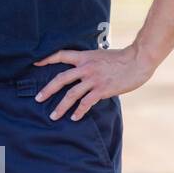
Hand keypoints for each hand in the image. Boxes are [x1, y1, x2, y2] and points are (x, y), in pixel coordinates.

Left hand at [34, 43, 154, 120]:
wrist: (139, 60)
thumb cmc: (122, 58)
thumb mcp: (101, 55)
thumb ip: (90, 62)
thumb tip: (83, 69)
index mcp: (84, 57)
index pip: (60, 55)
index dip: (46, 58)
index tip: (34, 63)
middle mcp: (86, 67)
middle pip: (61, 78)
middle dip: (47, 90)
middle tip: (38, 99)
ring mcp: (94, 79)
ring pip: (71, 94)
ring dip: (61, 106)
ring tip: (53, 116)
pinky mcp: (103, 90)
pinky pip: (86, 103)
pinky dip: (79, 111)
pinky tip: (74, 117)